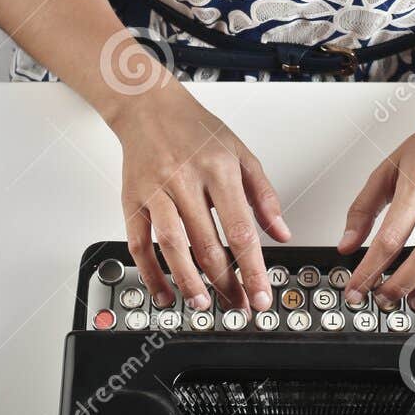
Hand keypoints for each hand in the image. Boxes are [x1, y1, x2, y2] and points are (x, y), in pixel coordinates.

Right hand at [110, 76, 289, 314]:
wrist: (148, 107)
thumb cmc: (196, 129)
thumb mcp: (241, 153)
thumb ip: (264, 195)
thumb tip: (281, 232)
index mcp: (219, 170)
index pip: (240, 230)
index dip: (252, 269)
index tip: (261, 296)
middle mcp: (186, 181)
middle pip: (207, 244)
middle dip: (225, 283)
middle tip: (238, 306)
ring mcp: (156, 192)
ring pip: (171, 246)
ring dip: (188, 281)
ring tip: (203, 304)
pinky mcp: (133, 200)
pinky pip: (138, 244)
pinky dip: (150, 273)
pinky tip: (164, 292)